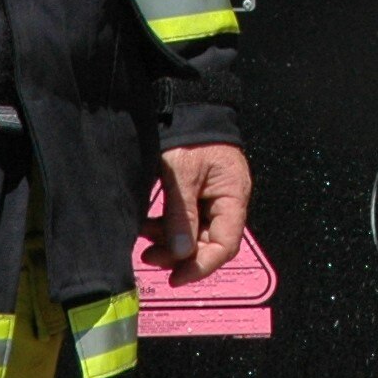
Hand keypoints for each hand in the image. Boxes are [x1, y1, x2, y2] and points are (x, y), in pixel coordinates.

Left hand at [142, 143, 250, 284]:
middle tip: (150, 257)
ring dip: (170, 240)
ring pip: (194, 231)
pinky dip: (169, 224)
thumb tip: (182, 255)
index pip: (225, 245)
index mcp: (233, 195)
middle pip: (208, 241)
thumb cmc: (189, 133)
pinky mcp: (198, 188)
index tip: (175, 277)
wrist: (188, 100)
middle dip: (179, 253)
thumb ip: (182, 214)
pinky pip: (187, 216)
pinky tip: (149, 225)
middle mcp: (228, 199)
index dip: (201, 266)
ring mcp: (213, 194)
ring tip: (144, 237)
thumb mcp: (181, 172)